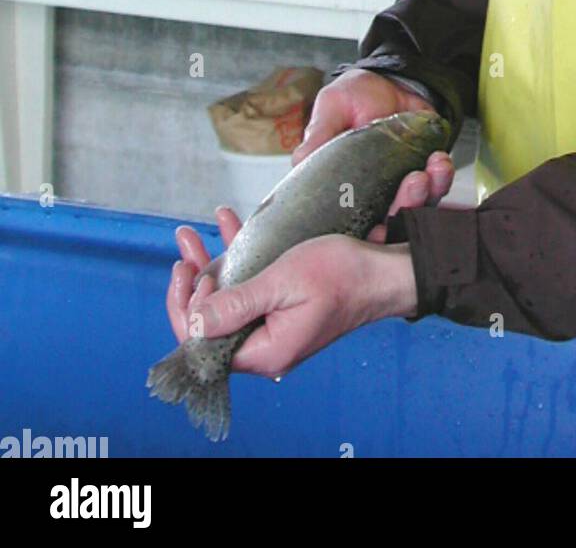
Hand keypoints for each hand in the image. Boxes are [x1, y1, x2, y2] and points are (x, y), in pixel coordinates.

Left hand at [179, 227, 418, 377]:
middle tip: (185, 247)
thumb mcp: (284, 282)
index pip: (203, 343)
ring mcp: (273, 328)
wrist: (385, 272)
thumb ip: (238, 303)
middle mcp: (265, 346)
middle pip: (212, 321)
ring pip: (228, 302)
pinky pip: (250, 291)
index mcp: (265, 351)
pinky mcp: (283, 311)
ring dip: (211, 265)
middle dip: (193, 280)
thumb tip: (194, 324)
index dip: (188, 309)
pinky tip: (229, 229)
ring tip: (193, 233)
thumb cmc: (343, 274)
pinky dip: (237, 261)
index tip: (191, 273)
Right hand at [290, 68, 453, 239]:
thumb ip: (320, 133)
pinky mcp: (427, 175)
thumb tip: (300, 161)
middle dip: (403, 209)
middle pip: (388, 222)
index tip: (376, 230)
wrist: (392, 80)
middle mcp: (373, 196)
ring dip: (425, 194)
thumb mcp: (332, 108)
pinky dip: (441, 177)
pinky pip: (437, 186)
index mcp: (343, 189)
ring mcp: (400, 187)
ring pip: (416, 208)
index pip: (351, 224)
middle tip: (411, 185)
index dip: (364, 235)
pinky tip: (439, 161)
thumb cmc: (355, 98)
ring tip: (427, 173)